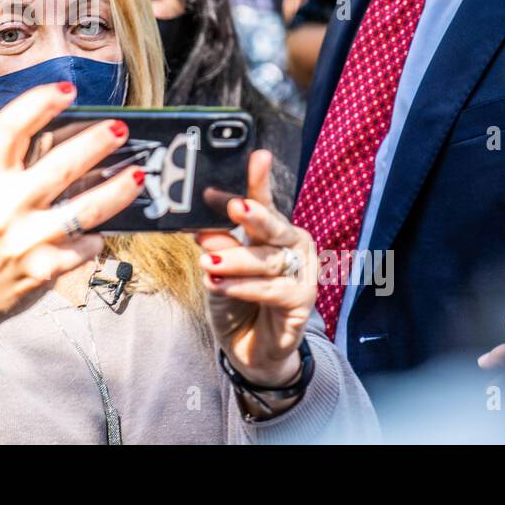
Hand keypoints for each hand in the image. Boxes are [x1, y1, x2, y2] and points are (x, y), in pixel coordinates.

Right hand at [0, 81, 144, 339]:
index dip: (40, 102)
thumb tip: (60, 133)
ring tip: (137, 174)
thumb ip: (7, 165)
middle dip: (96, 142)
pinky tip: (102, 230)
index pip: (10, 129)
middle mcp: (1, 207)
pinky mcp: (44, 270)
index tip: (67, 89)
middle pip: (60, 165)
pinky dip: (97, 236)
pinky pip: (85, 245)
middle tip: (119, 128)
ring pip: (85, 208)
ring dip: (117, 189)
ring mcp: (24, 241)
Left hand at [195, 150, 316, 388]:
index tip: (258, 156)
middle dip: (253, 214)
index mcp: (272, 231)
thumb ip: (216, 245)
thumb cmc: (236, 300)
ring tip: (208, 262)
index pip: (264, 200)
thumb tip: (203, 225)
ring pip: (268, 260)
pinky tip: (220, 284)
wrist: (250, 348)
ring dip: (235, 261)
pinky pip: (272, 289)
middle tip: (233, 206)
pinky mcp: (302, 302)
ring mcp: (301, 273)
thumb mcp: (218, 268)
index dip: (259, 179)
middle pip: (273, 225)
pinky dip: (243, 286)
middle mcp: (292, 246)